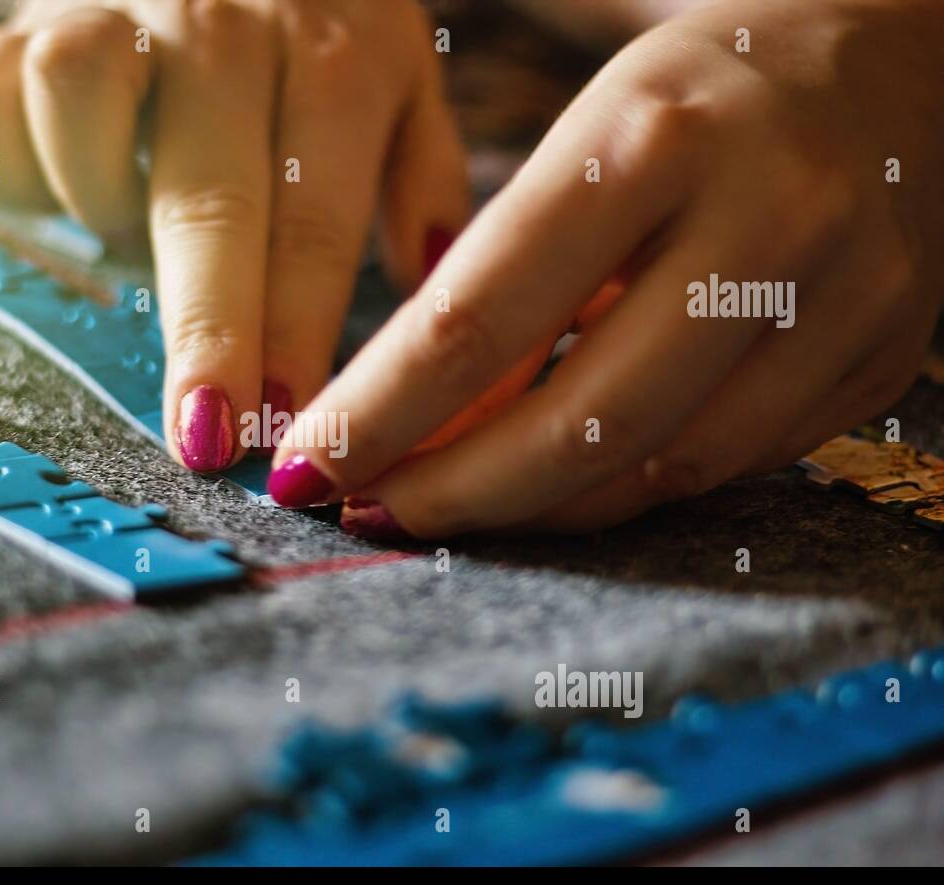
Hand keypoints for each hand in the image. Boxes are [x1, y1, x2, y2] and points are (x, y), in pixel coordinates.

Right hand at [0, 0, 467, 471]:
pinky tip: (52, 178)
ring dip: (94, 193)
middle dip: (208, 326)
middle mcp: (224, 26)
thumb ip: (423, 174)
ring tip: (125, 223)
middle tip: (204, 437)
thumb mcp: (396, 74)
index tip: (291, 432)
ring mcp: (113, 11)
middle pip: (207, 192)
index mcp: (331, 56)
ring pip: (73, 97)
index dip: (298, 332)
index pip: (314, 216)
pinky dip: (2, 159)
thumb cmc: (308, 21)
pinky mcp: (18, 18)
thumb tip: (431, 282)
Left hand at [270, 0, 943, 538]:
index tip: (305, 471)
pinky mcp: (882, 356)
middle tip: (374, 513)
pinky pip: (733, 467)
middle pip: (579, 424)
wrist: (887, 64)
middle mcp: (763, 217)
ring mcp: (846, 296)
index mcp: (650, 135)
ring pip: (662, 467)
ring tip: (455, 505)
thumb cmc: (695, 100)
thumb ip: (501, 290)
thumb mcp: (579, 149)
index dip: (378, 418)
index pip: (476, 318)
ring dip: (536, 509)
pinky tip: (564, 481)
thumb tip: (417, 436)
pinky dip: (628, 488)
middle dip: (454, 494)